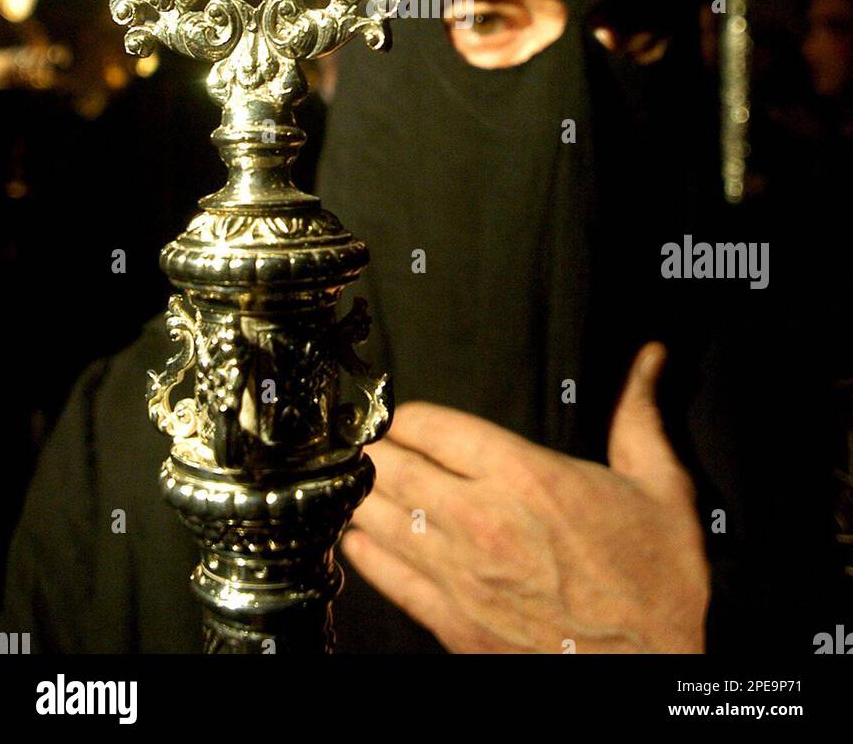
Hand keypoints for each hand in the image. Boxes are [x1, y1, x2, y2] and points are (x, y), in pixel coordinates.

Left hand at [341, 342, 709, 653]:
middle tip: (360, 439)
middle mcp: (486, 522)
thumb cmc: (661, 578)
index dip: (408, 415)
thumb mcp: (661, 484)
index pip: (435, 427)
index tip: (400, 414)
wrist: (665, 663)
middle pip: (396, 470)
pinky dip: (366, 555)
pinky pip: (391, 580)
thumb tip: (649, 359)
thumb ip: (639, 414)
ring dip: (363, 496)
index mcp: (528, 478)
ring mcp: (466, 578)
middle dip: (372, 449)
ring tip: (357, 480)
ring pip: (382, 522)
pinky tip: (359, 538)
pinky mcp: (458, 625)